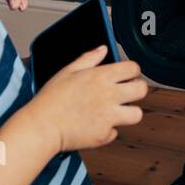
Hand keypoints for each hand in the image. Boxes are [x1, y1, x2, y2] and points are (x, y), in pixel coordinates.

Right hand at [27, 45, 146, 152]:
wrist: (42, 127)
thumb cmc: (51, 99)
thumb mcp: (67, 71)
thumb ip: (89, 58)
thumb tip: (103, 49)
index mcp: (101, 77)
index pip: (133, 68)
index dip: (132, 70)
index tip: (126, 75)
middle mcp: (109, 96)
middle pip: (142, 90)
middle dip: (137, 89)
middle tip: (127, 92)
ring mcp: (109, 117)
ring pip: (136, 114)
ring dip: (128, 112)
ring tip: (115, 111)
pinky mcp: (105, 135)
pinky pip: (115, 132)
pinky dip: (107, 130)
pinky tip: (94, 125)